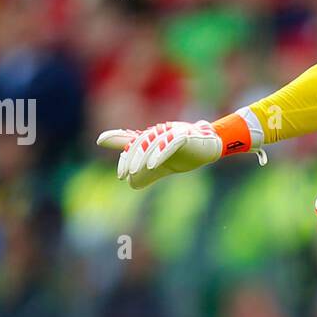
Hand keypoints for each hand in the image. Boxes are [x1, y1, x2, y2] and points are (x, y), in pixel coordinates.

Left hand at [97, 120, 223, 189]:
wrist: (212, 146)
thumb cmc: (187, 154)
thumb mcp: (163, 165)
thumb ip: (147, 172)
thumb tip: (131, 184)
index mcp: (153, 138)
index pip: (133, 140)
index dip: (119, 143)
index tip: (104, 146)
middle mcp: (160, 132)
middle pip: (140, 142)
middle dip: (129, 157)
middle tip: (123, 174)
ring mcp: (172, 132)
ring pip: (153, 142)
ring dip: (142, 157)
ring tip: (133, 172)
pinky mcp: (185, 136)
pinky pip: (170, 143)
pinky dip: (160, 153)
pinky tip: (152, 165)